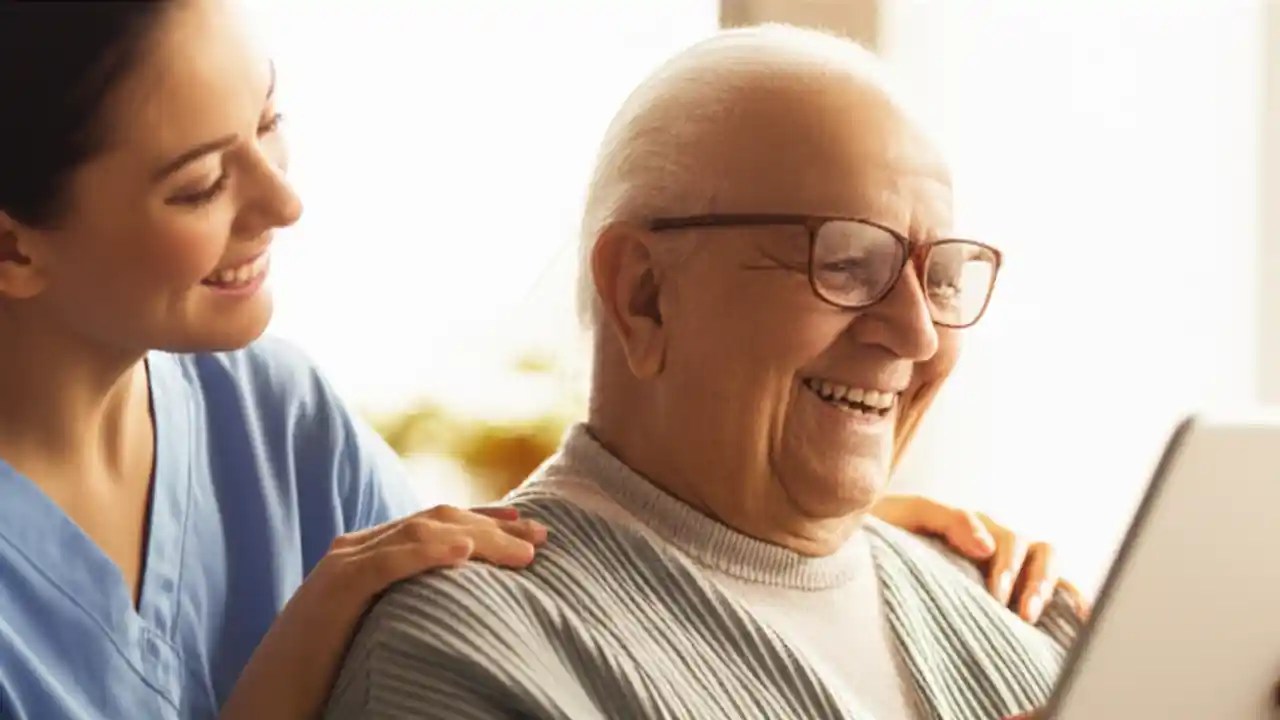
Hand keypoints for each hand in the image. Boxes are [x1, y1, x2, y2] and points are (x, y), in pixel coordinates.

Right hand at [219, 505, 547, 719]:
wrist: (267, 707)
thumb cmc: (323, 680)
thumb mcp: (379, 634)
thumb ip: (413, 608)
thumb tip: (466, 609)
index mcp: (367, 555)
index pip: (436, 524)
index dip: (485, 520)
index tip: (529, 529)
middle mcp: (355, 549)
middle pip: (437, 520)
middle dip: (494, 526)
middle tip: (542, 539)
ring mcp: (342, 564)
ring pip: (421, 533)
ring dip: (479, 538)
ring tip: (521, 553)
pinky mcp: (333, 590)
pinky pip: (388, 561)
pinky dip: (428, 552)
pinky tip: (464, 554)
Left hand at [872, 494, 1089, 622]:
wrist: (856, 547)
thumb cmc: (883, 532)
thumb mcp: (908, 515)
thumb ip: (947, 519)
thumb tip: (987, 545)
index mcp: (976, 527)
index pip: (1012, 541)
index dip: (1010, 568)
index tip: (998, 596)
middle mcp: (996, 546)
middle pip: (1039, 554)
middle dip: (1036, 584)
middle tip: (1022, 614)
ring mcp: (1004, 569)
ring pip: (1050, 570)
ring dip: (1052, 592)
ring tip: (1037, 621)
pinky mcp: (1006, 594)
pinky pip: (1049, 593)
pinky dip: (1069, 602)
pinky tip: (1076, 622)